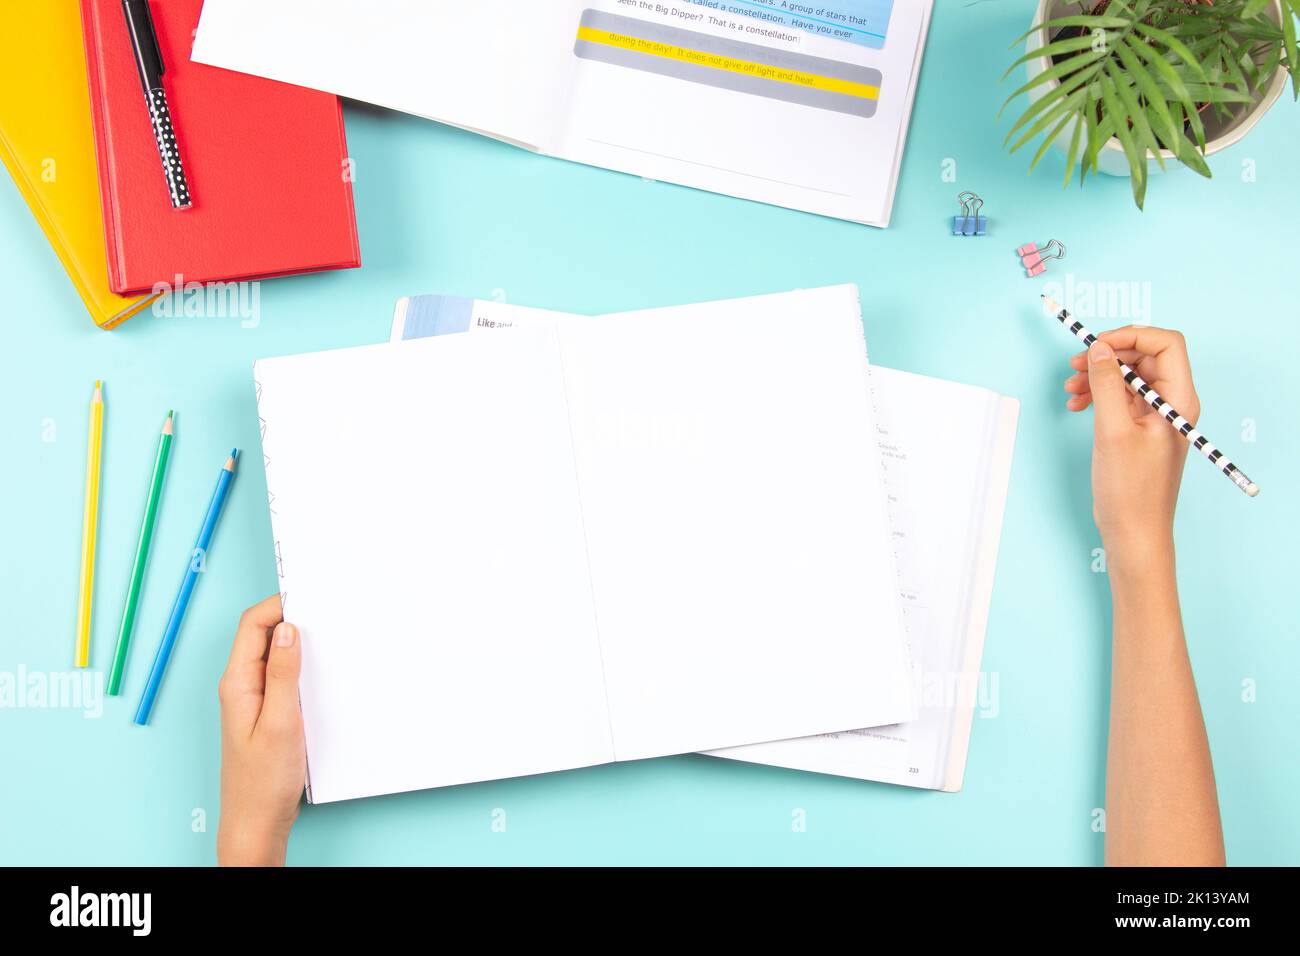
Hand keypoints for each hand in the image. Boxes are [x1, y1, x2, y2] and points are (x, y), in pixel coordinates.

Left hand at [216, 594, 304, 865]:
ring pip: (273, 655)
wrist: (257, 823)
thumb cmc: (262, 782)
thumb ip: (283, 674)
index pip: (252, 625)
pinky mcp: (266, 712)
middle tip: (326, 612)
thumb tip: (288, 629)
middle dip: (291, 617)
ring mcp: (253, 699)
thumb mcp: (280, 723)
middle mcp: (241, 686)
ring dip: (298, 643)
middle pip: (261, 634)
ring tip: (328, 639)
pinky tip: (321, 674)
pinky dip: (300, 667)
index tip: (310, 596)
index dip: (279, 604)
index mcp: (237, 683)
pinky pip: (281, 677)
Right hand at [1063, 326, 1198, 555]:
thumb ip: (1106, 385)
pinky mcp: (1141, 428)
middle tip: (1076, 365)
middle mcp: (1172, 403)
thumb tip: (1099, 349)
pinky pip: (1121, 397)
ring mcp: (1156, 416)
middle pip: (1145, 356)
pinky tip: (1077, 405)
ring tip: (1071, 388)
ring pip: (1129, 376)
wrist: (1134, 531)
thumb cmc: (1131, 490)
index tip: (1097, 344)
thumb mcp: (1112, 431)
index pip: (1165, 344)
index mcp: (1178, 400)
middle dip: (1109, 355)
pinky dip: (1099, 395)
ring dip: (1099, 375)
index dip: (1131, 336)